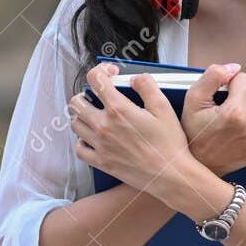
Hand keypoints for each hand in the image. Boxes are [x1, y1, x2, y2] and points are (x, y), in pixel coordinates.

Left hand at [67, 62, 196, 192]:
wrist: (170, 175)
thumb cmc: (169, 142)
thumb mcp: (163, 107)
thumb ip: (147, 86)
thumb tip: (133, 78)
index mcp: (118, 109)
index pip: (95, 79)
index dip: (101, 70)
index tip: (112, 74)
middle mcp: (104, 126)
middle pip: (77, 102)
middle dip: (86, 94)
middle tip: (98, 97)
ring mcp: (100, 145)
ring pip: (75, 124)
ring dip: (83, 116)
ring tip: (96, 116)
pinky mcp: (101, 162)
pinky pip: (79, 149)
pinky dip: (82, 141)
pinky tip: (93, 138)